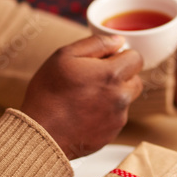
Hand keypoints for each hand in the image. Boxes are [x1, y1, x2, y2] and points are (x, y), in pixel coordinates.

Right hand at [21, 35, 142, 159]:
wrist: (40, 135)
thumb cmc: (49, 92)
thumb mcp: (65, 56)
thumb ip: (96, 43)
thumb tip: (119, 41)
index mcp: (112, 75)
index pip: (137, 58)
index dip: (121, 56)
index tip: (105, 61)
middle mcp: (121, 97)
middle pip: (135, 79)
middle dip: (121, 76)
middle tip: (96, 79)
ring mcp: (118, 118)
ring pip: (126, 99)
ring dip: (114, 95)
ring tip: (87, 97)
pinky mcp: (112, 134)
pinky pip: (117, 117)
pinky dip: (106, 113)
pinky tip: (85, 113)